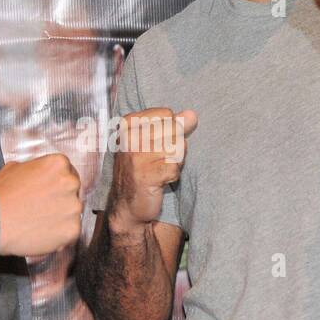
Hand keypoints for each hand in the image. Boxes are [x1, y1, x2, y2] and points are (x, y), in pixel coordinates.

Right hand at [0, 154, 82, 257]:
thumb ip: (35, 169)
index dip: (56, 184)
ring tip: (38, 223)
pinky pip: (70, 233)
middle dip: (60, 200)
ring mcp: (73, 207)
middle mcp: (70, 183)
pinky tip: (41, 234)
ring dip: (60, 218)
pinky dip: (59, 235)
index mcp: (58, 163)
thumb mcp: (14, 168)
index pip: (67, 172)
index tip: (49, 192)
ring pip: (72, 213)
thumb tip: (39, 175)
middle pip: (73, 192)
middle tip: (42, 209)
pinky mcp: (73, 230)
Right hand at [106, 108, 196, 231]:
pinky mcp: (147, 174)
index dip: (170, 130)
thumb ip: (173, 125)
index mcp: (129, 124)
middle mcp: (130, 137)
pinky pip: (175, 167)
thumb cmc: (142, 170)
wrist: (128, 204)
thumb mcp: (153, 142)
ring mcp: (137, 156)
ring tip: (159, 170)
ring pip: (178, 148)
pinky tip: (159, 180)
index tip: (156, 144)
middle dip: (174, 147)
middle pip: (175, 130)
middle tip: (158, 161)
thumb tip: (192, 115)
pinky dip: (172, 175)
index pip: (167, 114)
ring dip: (174, 162)